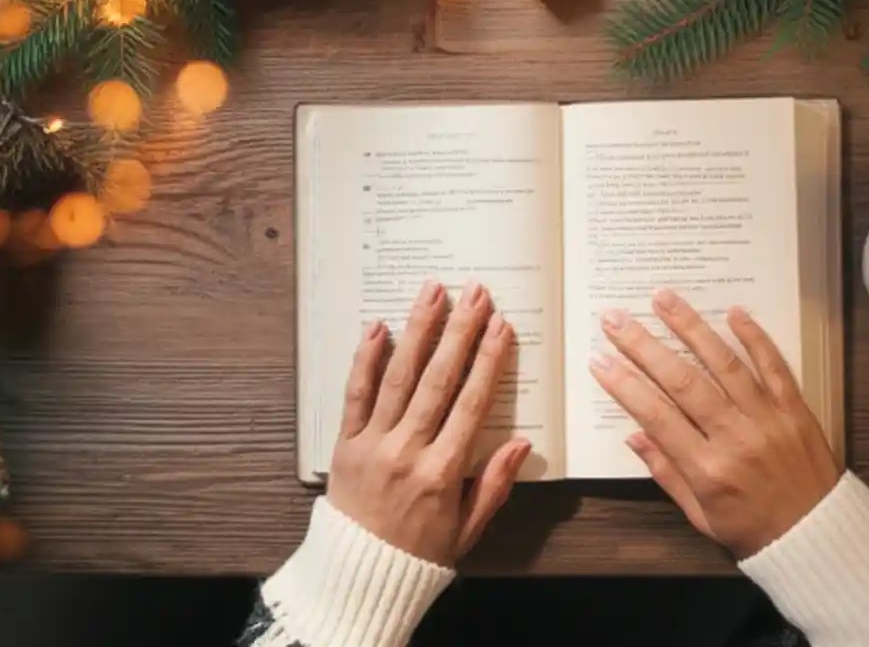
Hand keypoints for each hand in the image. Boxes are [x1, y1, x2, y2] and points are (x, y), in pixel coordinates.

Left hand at [327, 280, 530, 566]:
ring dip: (418, 330)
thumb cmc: (419, 553)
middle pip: (438, 380)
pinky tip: (378, 327)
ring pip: (398, 377)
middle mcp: (407, 450)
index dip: (488, 361)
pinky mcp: (346, 443)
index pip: (471, 404)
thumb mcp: (468, 527)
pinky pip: (355, 394)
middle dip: (460, 332)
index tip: (500, 326)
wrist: (359, 575)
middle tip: (475, 293)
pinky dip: (366, 359)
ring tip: (433, 292)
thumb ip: (494, 484)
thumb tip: (522, 443)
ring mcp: (373, 443)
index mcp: (442, 472)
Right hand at [590, 289, 839, 558]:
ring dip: (691, 327)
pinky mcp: (794, 409)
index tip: (599, 360)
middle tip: (616, 318)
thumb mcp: (700, 515)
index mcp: (707, 469)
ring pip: (724, 364)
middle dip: (644, 346)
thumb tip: (634, 434)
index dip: (624, 385)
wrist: (817, 538)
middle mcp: (735, 437)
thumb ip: (667, 473)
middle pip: (682, 381)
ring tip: (664, 298)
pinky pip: (773, 366)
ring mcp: (767, 418)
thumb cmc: (752, 530)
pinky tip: (733, 312)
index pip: (656, 416)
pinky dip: (754, 337)